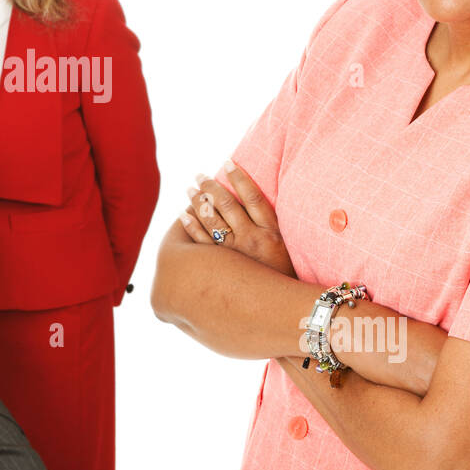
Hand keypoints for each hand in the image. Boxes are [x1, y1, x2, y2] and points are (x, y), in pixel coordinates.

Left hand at [179, 160, 293, 273]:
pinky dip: (191, 226)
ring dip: (198, 202)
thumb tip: (251, 199)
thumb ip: (269, 224)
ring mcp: (236, 254)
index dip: (239, 177)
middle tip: (200, 175)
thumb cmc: (284, 274)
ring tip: (190, 190)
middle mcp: (253, 239)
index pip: (253, 196)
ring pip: (212, 220)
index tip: (227, 162)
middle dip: (211, 187)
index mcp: (271, 231)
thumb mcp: (286, 246)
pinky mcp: (224, 267)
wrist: (282, 307)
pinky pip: (202, 243)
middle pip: (228, 205)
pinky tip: (183, 214)